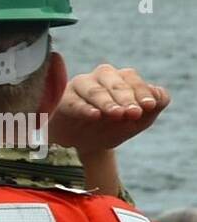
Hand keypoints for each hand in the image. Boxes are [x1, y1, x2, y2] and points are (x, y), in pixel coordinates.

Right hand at [49, 65, 169, 153]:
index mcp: (121, 78)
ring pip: (95, 90)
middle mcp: (101, 77)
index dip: (142, 93)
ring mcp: (81, 86)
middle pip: (115, 83)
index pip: (132, 80)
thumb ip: (156, 105)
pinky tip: (94, 115)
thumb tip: (158, 93)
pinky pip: (74, 102)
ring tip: (117, 114)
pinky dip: (84, 108)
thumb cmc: (113, 126)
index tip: (149, 106)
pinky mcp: (65, 100)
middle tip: (133, 113)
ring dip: (107, 102)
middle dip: (126, 98)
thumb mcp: (139, 120)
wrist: (84, 144)